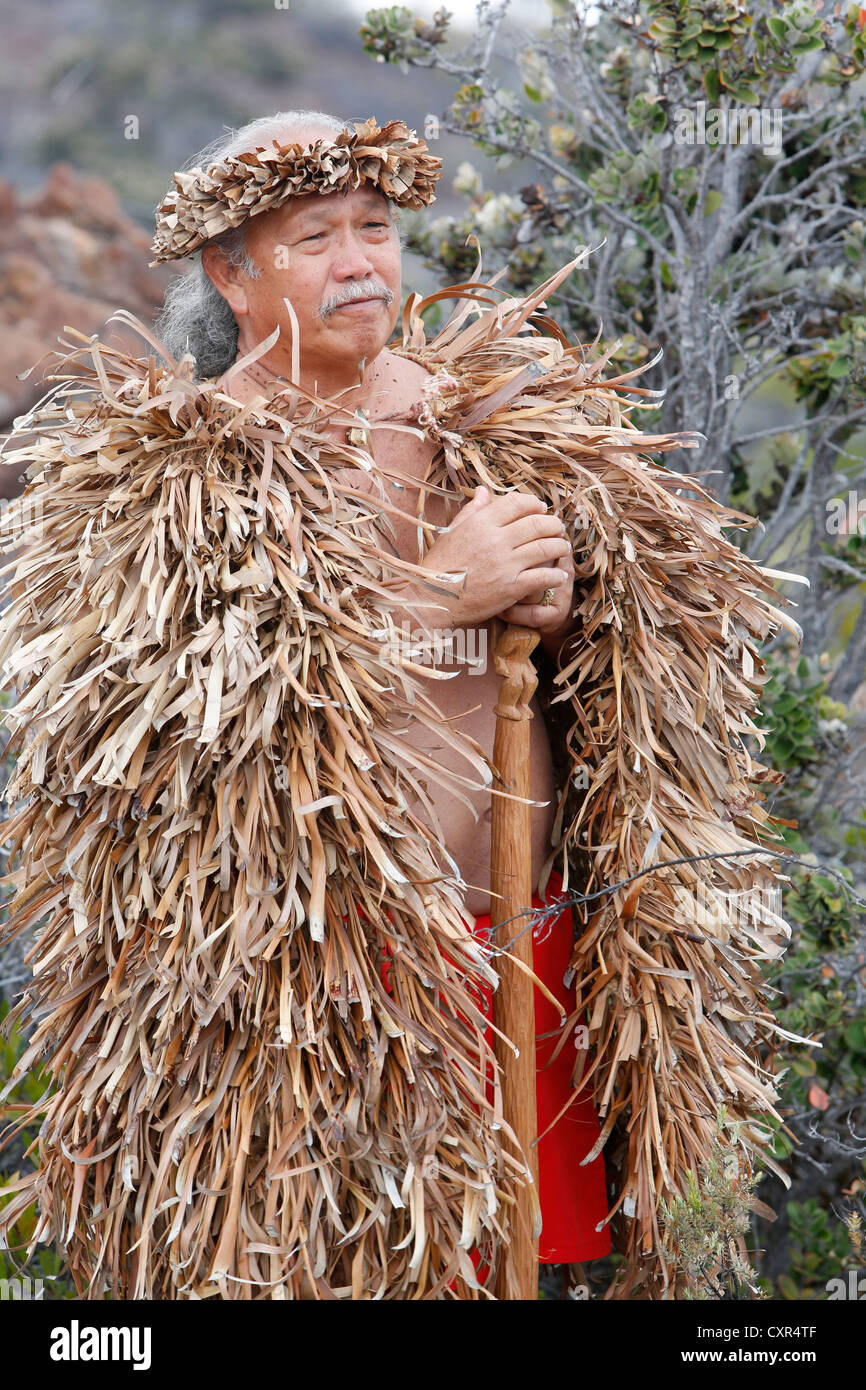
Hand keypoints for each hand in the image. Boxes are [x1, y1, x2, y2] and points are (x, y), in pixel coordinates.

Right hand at [417, 486, 571, 628]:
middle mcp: (496, 540)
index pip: (518, 503)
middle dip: (553, 524)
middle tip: (558, 528)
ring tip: (563, 548)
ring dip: (560, 546)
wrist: (432, 599)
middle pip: (538, 523)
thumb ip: (471, 511)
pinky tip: (560, 575)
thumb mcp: (451, 532)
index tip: (541, 509)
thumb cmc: (439, 566)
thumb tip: (483, 491)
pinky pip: (543, 576)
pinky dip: (556, 575)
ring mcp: (505, 564)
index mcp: (481, 523)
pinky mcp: (511, 588)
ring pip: (546, 547)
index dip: (534, 503)